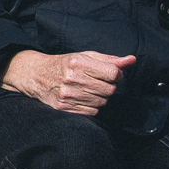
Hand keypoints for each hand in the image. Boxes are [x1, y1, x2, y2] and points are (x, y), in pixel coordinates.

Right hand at [1, 50, 135, 114]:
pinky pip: (93, 112)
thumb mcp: (87, 57)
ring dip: (100, 97)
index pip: (113, 74)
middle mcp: (72, 79)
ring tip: (88, 89)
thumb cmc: (67, 65)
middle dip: (109, 86)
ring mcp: (67, 95)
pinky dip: (92, 106)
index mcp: (78, 62)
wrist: (36, 75)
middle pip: (110, 89)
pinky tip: (83, 98)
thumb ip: (111, 60)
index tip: (111, 74)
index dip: (117, 75)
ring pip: (103, 102)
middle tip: (98, 82)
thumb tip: (132, 60)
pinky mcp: (64, 108)